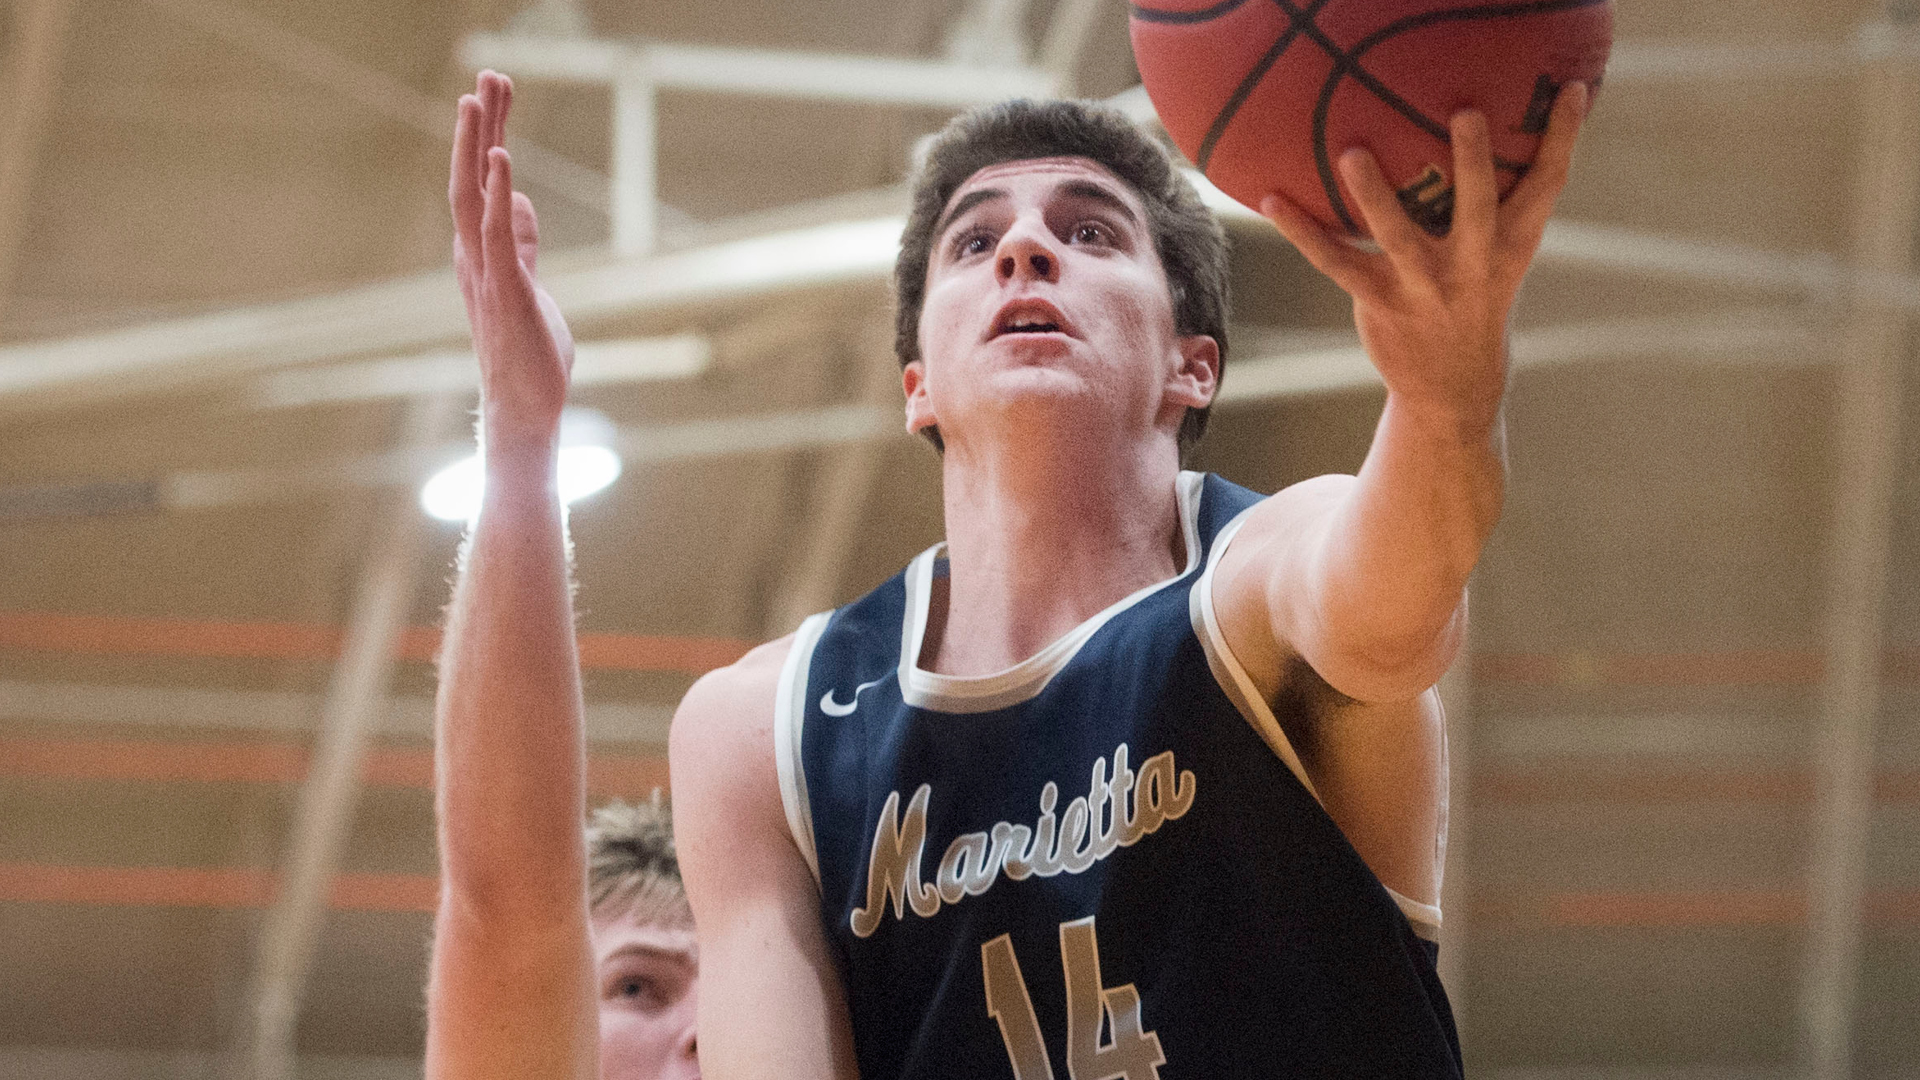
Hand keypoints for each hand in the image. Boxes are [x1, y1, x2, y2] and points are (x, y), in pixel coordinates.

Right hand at [450, 70, 574, 459]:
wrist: (524, 409)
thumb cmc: (528, 354)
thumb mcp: (528, 285)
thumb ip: (521, 244)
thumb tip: (518, 202)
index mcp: (480, 256)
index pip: (477, 185)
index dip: (484, 139)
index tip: (492, 97)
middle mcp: (474, 258)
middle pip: (468, 177)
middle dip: (479, 126)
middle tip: (489, 76)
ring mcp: (486, 273)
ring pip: (472, 196)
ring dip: (478, 144)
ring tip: (481, 96)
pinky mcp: (506, 291)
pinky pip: (497, 234)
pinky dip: (496, 193)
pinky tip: (501, 157)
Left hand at [1261, 83, 1588, 439]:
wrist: (1454, 391)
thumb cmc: (1475, 302)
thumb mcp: (1499, 260)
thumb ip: (1493, 210)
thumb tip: (1477, 135)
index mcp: (1512, 246)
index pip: (1548, 185)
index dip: (1562, 136)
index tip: (1572, 88)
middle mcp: (1473, 265)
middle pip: (1478, 206)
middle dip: (1475, 162)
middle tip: (1466, 113)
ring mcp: (1425, 286)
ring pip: (1399, 235)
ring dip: (1375, 195)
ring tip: (1351, 153)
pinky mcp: (1380, 302)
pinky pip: (1335, 261)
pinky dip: (1301, 231)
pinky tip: (1271, 201)